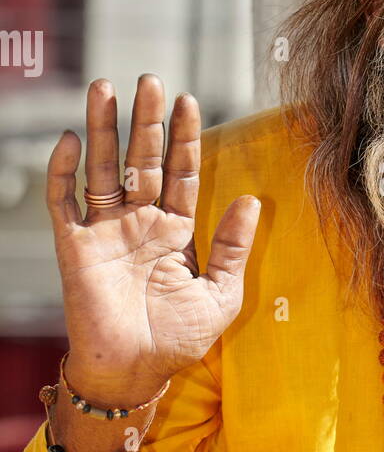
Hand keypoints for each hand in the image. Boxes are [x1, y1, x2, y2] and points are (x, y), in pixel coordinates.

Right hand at [47, 75, 260, 405]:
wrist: (135, 372)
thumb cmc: (177, 340)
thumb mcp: (220, 294)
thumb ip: (233, 247)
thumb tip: (251, 199)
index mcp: (173, 230)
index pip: (180, 173)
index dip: (184, 138)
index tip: (190, 100)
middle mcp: (138, 223)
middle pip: (142, 160)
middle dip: (146, 120)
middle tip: (150, 79)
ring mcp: (105, 232)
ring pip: (103, 169)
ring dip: (103, 129)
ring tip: (105, 87)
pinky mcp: (76, 247)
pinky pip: (64, 203)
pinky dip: (64, 172)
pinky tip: (70, 140)